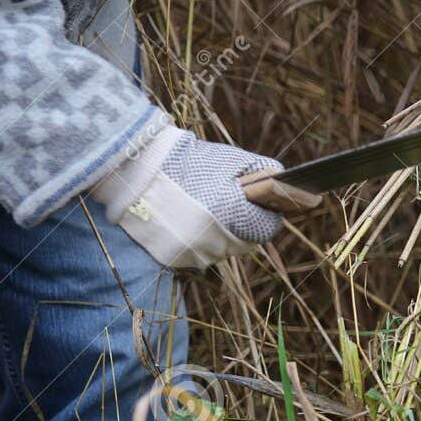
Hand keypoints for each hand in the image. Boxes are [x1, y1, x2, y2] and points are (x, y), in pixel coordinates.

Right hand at [89, 120, 284, 268]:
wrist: (136, 172)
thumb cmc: (188, 162)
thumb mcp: (231, 160)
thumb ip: (263, 171)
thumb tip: (284, 183)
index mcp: (236, 217)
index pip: (267, 227)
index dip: (266, 212)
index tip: (257, 200)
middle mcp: (218, 242)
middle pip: (246, 241)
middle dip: (243, 222)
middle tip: (227, 200)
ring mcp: (196, 254)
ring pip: (222, 249)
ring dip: (221, 232)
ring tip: (203, 206)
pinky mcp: (175, 260)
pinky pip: (199, 253)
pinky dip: (198, 239)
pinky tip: (186, 218)